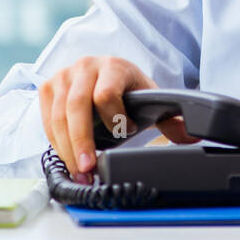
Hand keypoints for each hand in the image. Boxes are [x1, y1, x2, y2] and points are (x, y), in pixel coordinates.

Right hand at [38, 56, 196, 180]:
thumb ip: (172, 119)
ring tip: (79, 172)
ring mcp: (63, 75)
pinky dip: (56, 142)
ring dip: (66, 148)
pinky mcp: (48, 88)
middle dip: (81, 142)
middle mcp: (85, 67)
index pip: (106, 94)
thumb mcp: (150, 99)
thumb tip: (193, 135)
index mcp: (114, 67)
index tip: (128, 132)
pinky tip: (68, 159)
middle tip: (88, 169)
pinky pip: (47, 119)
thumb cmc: (129, 90)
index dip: (115, 118)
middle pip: (76, 106)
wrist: (108, 72)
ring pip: (58, 115)